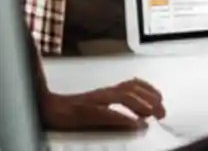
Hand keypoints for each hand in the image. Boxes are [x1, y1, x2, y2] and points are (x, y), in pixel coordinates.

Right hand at [40, 77, 164, 131]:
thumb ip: (118, 113)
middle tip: (162, 112)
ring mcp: (94, 101)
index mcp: (106, 92)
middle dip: (151, 99)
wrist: (45, 110)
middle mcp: (102, 93)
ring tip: (152, 115)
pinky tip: (134, 124)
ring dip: (141, 105)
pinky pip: (107, 113)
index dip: (150, 90)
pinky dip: (123, 118)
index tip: (161, 100)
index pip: (133, 84)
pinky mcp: (84, 112)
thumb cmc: (72, 113)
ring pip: (122, 96)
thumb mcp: (99, 110)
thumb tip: (141, 124)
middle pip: (132, 89)